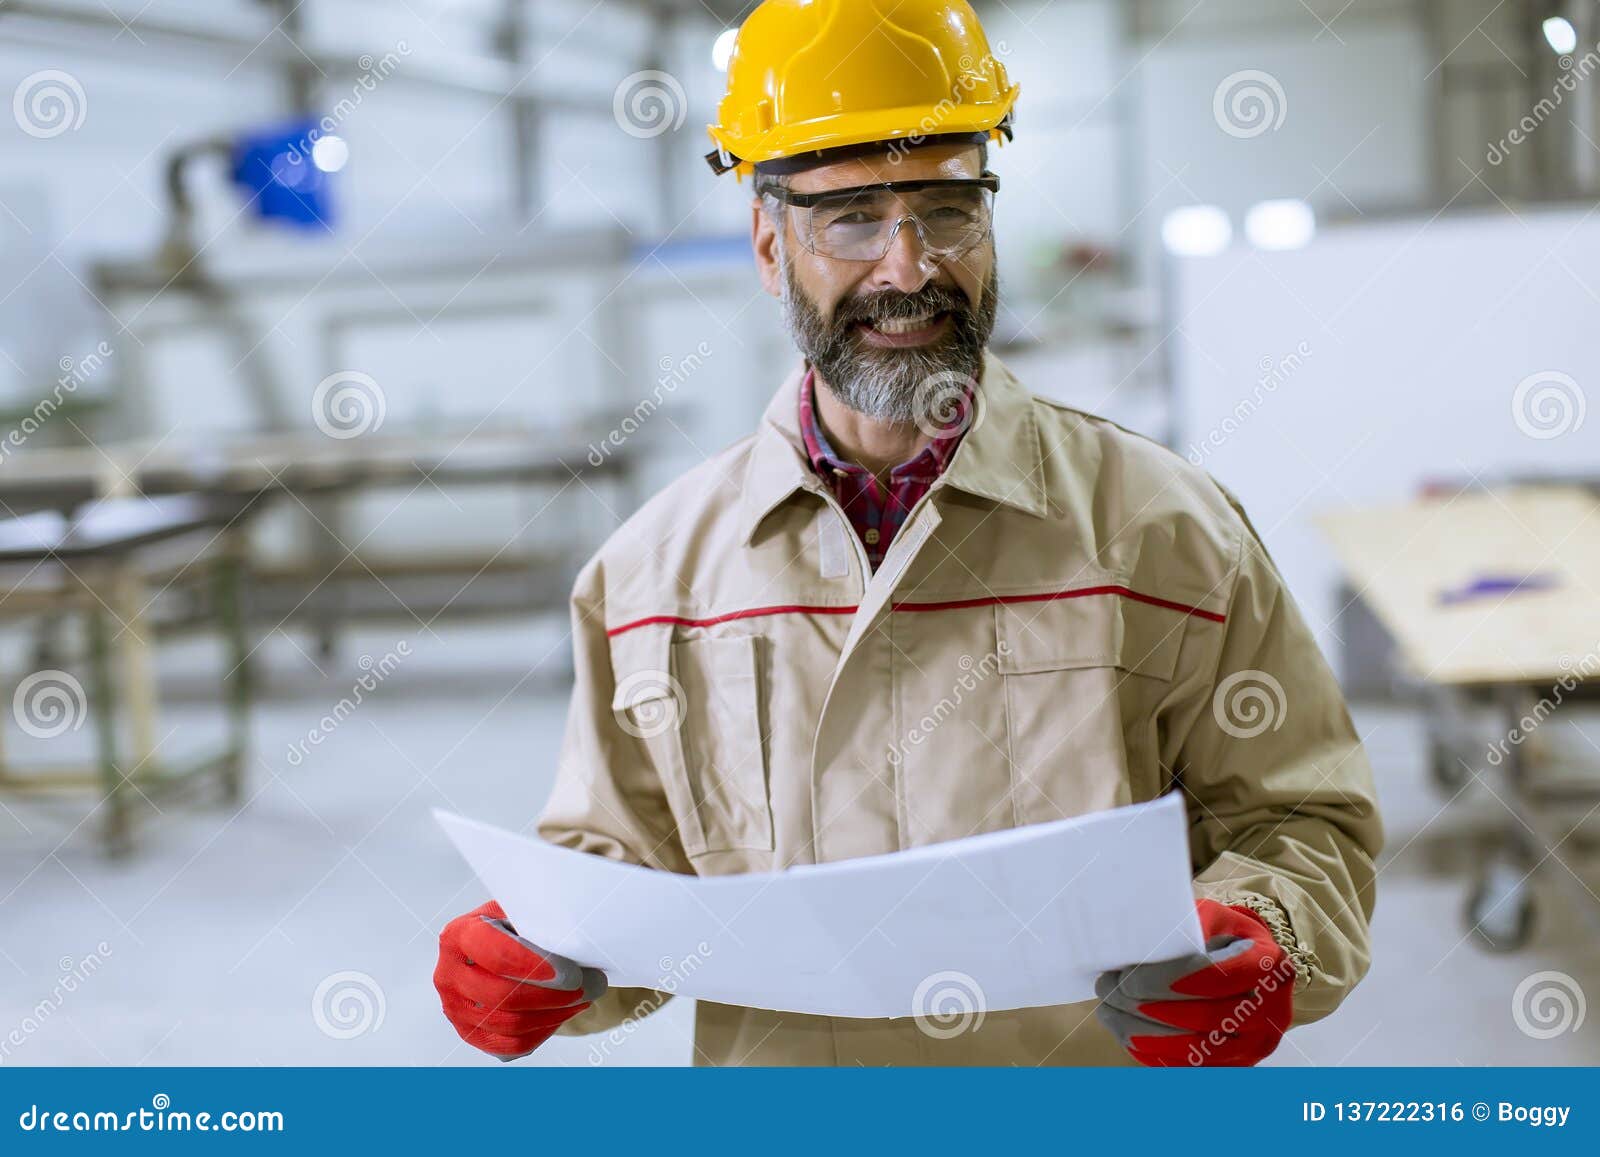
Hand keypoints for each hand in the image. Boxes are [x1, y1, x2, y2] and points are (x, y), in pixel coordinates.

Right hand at [435, 900, 606, 1059]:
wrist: (502, 946)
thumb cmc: (513, 926)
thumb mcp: (521, 910)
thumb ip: (538, 920)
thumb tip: (574, 936)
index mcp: (458, 935)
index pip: (494, 955)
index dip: (534, 966)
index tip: (571, 973)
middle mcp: (448, 974)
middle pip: (502, 995)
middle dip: (554, 995)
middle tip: (591, 986)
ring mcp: (456, 1009)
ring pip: (510, 1024)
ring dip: (555, 1014)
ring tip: (584, 997)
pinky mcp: (471, 1033)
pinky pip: (510, 1046)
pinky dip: (542, 1032)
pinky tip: (562, 1013)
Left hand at [1094, 897, 1293, 1066]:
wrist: (1251, 967)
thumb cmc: (1222, 936)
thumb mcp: (1209, 917)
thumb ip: (1182, 927)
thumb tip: (1134, 945)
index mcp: (1267, 964)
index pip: (1215, 977)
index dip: (1167, 981)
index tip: (1128, 978)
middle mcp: (1272, 1010)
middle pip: (1202, 1018)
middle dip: (1145, 1006)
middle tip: (1107, 990)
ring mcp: (1257, 1045)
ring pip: (1194, 1050)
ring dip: (1141, 1033)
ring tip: (1108, 1010)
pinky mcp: (1238, 1066)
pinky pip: (1190, 1068)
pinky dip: (1153, 1053)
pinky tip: (1125, 1032)